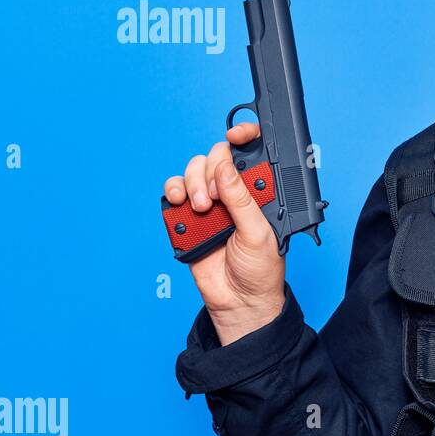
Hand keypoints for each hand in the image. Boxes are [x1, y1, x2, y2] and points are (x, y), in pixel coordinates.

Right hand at [162, 122, 285, 344]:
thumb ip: (242, 199)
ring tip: (201, 207)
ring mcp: (210, 204)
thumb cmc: (260, 269)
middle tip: (216, 196)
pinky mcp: (187, 218)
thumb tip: (225, 168)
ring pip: (193, 171)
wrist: (238, 301)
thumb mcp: (259, 232)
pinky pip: (174, 193)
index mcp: (259, 192)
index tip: (236, 133)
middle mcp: (234, 193)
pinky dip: (173, 192)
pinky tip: (181, 203)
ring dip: (193, 182)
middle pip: (216, 157)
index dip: (245, 137)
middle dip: (212, 169)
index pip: (251, 154)